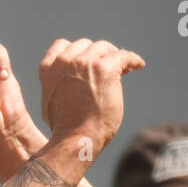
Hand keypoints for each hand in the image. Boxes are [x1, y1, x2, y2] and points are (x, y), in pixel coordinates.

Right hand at [39, 38, 144, 159]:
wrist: (76, 140)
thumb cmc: (64, 130)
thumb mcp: (50, 103)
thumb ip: (57, 85)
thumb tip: (67, 83)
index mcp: (49, 68)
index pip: (63, 46)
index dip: (78, 52)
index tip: (89, 61)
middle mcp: (65, 61)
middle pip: (87, 46)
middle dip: (98, 55)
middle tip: (110, 67)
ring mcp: (85, 63)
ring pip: (105, 48)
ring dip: (114, 57)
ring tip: (124, 71)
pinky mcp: (105, 69)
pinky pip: (123, 56)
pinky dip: (132, 59)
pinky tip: (139, 65)